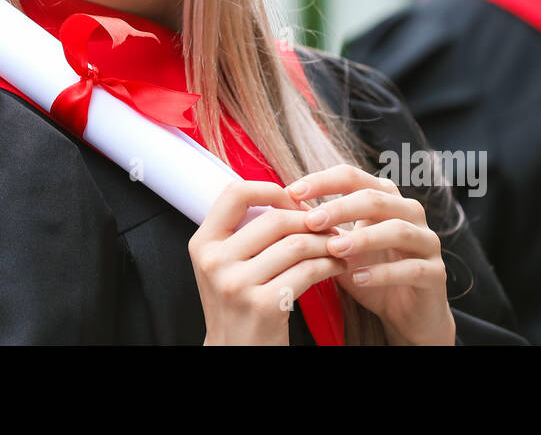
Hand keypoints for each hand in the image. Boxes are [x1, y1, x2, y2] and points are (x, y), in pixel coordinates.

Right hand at [189, 179, 348, 344]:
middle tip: (328, 227)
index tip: (293, 201)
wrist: (234, 352)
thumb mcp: (222, 264)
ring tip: (338, 246)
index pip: (234, 194)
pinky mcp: (263, 305)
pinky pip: (307, 271)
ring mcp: (237, 284)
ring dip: (325, 243)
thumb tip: (287, 196)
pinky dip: (329, 265)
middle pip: (274, 219)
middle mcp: (214, 261)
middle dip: (310, 221)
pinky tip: (336, 267)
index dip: (269, 190)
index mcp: (203, 243)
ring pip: (295, 244)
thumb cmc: (236, 304)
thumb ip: (241, 232)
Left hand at [288, 164, 454, 345]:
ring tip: (334, 248)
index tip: (291, 191)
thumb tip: (282, 204)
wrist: (405, 313)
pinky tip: (359, 278)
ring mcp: (427, 241)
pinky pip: (412, 268)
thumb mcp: (340, 247)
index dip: (323, 180)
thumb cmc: (368, 272)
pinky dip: (383, 273)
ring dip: (363, 238)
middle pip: (375, 198)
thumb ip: (320, 227)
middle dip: (340, 207)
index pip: (353, 177)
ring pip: (397, 229)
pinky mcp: (436, 273)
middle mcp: (409, 212)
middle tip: (311, 220)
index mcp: (385, 197)